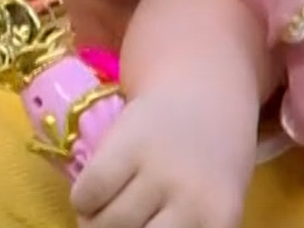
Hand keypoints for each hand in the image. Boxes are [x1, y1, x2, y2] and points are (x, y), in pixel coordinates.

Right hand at [70, 84, 257, 227]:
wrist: (202, 89)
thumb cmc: (206, 160)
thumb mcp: (211, 205)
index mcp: (220, 219)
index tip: (147, 227)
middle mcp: (192, 197)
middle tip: (125, 220)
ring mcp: (158, 169)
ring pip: (104, 226)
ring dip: (97, 223)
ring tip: (110, 207)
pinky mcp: (125, 143)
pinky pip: (85, 196)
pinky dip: (83, 200)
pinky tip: (99, 187)